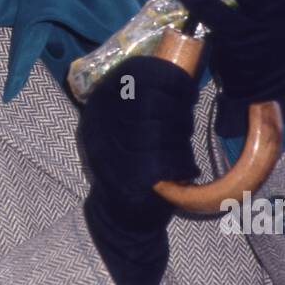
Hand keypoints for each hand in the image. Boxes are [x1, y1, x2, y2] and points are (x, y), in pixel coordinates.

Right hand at [77, 55, 199, 284]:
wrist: (121, 218)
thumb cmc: (136, 162)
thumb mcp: (132, 122)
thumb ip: (147, 96)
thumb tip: (183, 66)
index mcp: (99, 105)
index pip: (133, 72)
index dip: (167, 76)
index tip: (185, 88)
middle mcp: (98, 125)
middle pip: (151, 99)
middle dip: (178, 109)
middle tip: (184, 124)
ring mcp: (111, 152)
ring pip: (162, 129)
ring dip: (182, 140)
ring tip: (180, 152)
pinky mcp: (129, 178)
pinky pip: (168, 160)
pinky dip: (183, 164)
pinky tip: (183, 172)